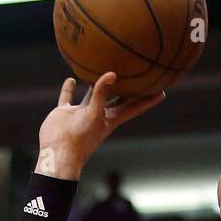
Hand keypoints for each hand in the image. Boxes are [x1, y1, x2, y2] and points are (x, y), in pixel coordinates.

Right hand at [36, 73, 163, 179]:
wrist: (57, 152)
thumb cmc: (80, 138)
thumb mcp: (93, 115)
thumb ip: (100, 95)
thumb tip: (111, 74)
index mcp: (111, 118)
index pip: (135, 107)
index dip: (148, 100)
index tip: (162, 90)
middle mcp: (99, 114)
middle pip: (117, 98)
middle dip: (128, 88)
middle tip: (137, 72)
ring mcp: (82, 113)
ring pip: (93, 95)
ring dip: (98, 84)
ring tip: (105, 69)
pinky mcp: (65, 113)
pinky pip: (68, 97)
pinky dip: (69, 89)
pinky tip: (71, 79)